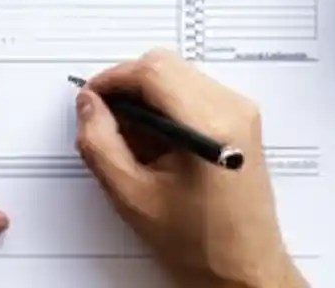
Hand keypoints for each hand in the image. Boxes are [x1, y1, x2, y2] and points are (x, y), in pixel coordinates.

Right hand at [75, 51, 305, 287]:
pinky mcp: (241, 120)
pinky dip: (166, 106)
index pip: (151, 72)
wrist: (246, 269)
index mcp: (210, 126)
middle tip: (107, 121)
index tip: (91, 99)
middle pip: (165, 66)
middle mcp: (233, 110)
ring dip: (147, 97)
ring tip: (134, 143)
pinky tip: (157, 145)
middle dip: (128, 87)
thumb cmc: (201, 244)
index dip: (112, 79)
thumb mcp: (133, 196)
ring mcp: (242, 113)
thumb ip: (101, 144)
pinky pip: (194, 91)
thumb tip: (88, 105)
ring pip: (178, 75)